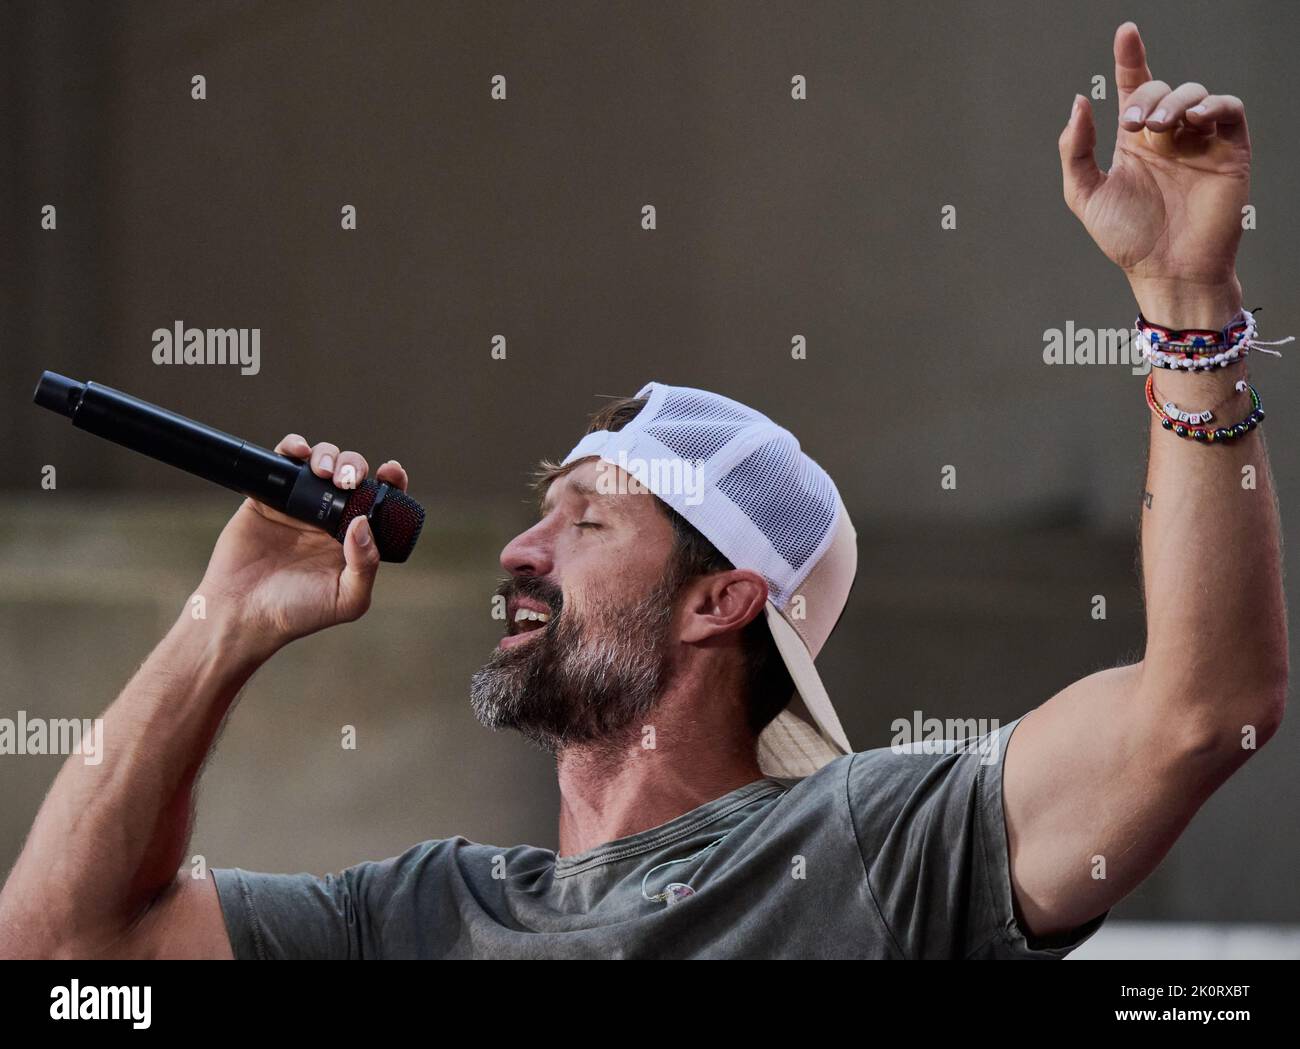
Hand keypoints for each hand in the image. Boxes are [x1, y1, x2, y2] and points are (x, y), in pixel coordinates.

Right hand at [196, 434, 410, 654]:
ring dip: (328, 456)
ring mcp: (300, 505)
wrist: (243, 614)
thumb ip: (365, 564)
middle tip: (347, 481)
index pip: (381, 501)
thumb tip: (363, 522)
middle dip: (355, 466)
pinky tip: (299, 453)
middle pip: (353, 474)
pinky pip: (285, 461)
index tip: (391, 472)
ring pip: (322, 462)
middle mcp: (330, 517)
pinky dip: (294, 447)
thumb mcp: (347, 598)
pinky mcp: (269, 497)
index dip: (391, 481)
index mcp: (355, 537)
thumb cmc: (298, 613)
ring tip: (323, 473)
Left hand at [1059, 22, 1249, 325]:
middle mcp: (1166, 139)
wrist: (1167, 270)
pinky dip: (1214, 104)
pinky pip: (1228, 110)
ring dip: (1175, 101)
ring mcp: (1198, 143)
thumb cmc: (1127, 240)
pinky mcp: (1229, 152)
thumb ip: (1076, 150)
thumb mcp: (1085, 195)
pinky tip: (1195, 118)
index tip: (1126, 32)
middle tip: (1136, 127)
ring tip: (1162, 128)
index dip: (1130, 59)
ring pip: (1194, 94)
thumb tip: (1079, 101)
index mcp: (1133, 144)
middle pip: (1160, 90)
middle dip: (1147, 98)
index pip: (1132, 90)